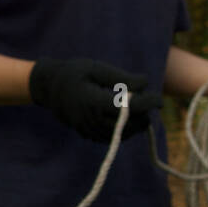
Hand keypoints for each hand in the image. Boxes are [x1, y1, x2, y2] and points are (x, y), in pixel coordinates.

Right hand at [28, 57, 161, 142]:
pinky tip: (124, 117)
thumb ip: (122, 78)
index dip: (148, 104)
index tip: (159, 98)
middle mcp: (91, 119)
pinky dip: (123, 130)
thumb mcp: (97, 68)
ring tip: (136, 108)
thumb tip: (146, 83)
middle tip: (146, 100)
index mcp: (94, 101)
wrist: (49, 87)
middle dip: (143, 115)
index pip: (129, 108)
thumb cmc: (74, 73)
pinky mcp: (88, 134)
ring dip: (135, 124)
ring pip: (122, 135)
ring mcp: (88, 129)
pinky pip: (112, 138)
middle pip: (128, 125)